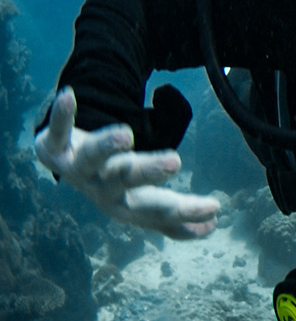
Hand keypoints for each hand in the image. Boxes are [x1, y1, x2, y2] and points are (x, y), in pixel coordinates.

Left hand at [34, 88, 219, 239]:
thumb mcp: (143, 200)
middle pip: (125, 182)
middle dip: (148, 173)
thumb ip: (173, 214)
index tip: (215, 206)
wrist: (66, 163)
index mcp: (128, 205)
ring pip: (91, 159)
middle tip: (175, 163)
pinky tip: (68, 96)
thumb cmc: (112, 181)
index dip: (185, 212)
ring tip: (125, 135)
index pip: (159, 210)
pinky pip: (57, 131)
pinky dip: (60, 116)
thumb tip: (213, 224)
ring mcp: (77, 169)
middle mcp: (102, 189)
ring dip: (105, 147)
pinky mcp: (55, 148)